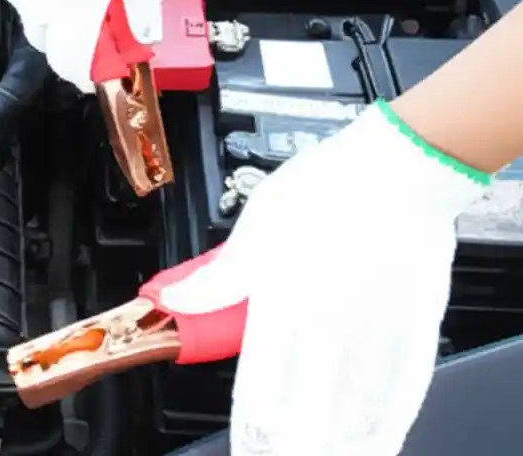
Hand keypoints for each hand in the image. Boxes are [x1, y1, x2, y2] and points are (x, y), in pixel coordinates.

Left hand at [157, 102, 489, 455]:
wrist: (397, 165)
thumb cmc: (324, 187)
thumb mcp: (255, 227)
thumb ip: (219, 278)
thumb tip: (174, 299)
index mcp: (282, 301)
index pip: (260, 382)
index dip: (251, 422)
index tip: (248, 443)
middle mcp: (328, 323)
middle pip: (304, 405)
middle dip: (288, 442)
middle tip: (278, 455)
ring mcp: (376, 328)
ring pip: (353, 405)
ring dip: (335, 438)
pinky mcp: (417, 324)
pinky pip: (405, 386)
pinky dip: (390, 420)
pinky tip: (377, 438)